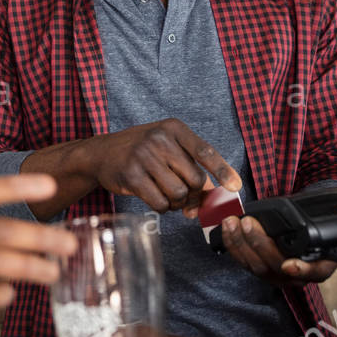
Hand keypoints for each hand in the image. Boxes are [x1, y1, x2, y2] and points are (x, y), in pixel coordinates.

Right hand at [92, 119, 241, 217]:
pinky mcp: (131, 176)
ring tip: (167, 195)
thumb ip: (189, 166)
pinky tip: (155, 198)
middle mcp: (159, 139)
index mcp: (173, 128)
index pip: (204, 151)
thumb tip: (212, 197)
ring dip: (177, 202)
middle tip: (185, 197)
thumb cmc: (141, 152)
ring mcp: (144, 157)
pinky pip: (160, 203)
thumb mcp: (166, 148)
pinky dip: (162, 207)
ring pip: (178, 193)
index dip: (222, 171)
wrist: (101, 153)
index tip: (235, 187)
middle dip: (193, 194)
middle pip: (195, 179)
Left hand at [217, 215, 336, 286]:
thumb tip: (321, 207)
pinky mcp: (259, 269)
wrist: (308, 235)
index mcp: (319, 267)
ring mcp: (276, 275)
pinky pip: (243, 262)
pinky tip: (227, 230)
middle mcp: (296, 276)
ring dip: (240, 243)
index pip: (311, 272)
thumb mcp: (325, 228)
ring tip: (232, 222)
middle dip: (258, 243)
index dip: (301, 270)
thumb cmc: (317, 230)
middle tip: (248, 222)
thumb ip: (320, 224)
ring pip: (255, 266)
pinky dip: (233, 245)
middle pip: (274, 266)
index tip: (290, 265)